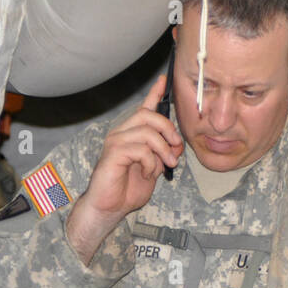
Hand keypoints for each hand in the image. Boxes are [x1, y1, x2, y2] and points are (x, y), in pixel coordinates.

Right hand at [66, 74, 183, 263]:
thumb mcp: (153, 170)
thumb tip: (176, 145)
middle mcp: (122, 133)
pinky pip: (141, 149)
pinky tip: (146, 173)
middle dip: (168, 130)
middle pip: (148, 115)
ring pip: (147, 132)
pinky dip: (150, 163)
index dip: (155, 93)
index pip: (144, 108)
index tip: (165, 79)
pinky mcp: (114, 153)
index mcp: (132, 135)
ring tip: (165, 166)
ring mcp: (116, 141)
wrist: (110, 208)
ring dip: (163, 150)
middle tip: (176, 149)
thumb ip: (163, 155)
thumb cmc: (128, 190)